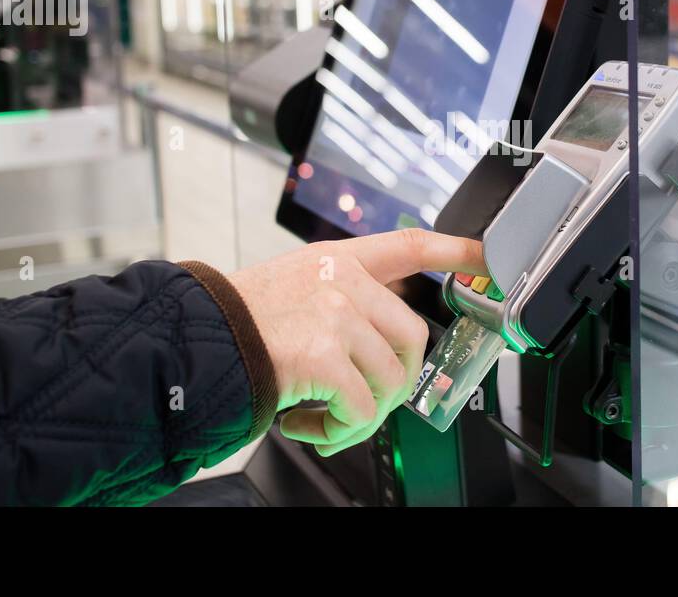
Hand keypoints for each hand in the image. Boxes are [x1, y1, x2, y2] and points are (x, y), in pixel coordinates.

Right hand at [227, 229, 484, 455]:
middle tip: (360, 400)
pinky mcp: (323, 355)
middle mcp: (341, 280)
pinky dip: (339, 431)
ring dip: (362, 414)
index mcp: (338, 259)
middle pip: (412, 336)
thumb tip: (382, 350)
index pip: (407, 245)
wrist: (192, 342)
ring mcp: (335, 314)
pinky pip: (360, 410)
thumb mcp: (293, 287)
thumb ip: (341, 302)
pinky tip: (308, 425)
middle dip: (394, 379)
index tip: (486, 254)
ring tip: (323, 417)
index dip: (452, 248)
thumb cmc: (238, 324)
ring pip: (390, 379)